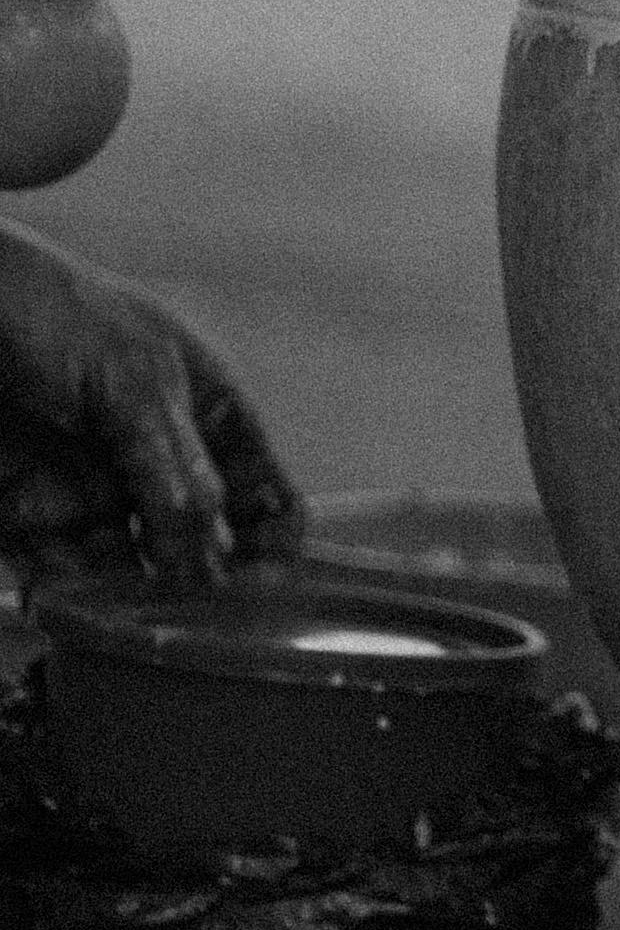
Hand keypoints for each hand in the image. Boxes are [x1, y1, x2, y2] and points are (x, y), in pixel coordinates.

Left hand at [0, 224, 299, 581]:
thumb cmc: (52, 308)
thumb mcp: (137, 383)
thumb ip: (178, 476)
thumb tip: (210, 563)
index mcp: (206, 412)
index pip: (267, 496)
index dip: (276, 544)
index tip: (262, 585)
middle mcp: (157, 460)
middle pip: (203, 547)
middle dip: (207, 586)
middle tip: (198, 614)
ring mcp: (96, 489)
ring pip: (135, 571)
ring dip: (138, 601)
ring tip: (134, 621)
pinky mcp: (32, 513)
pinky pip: (64, 572)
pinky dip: (74, 598)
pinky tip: (80, 606)